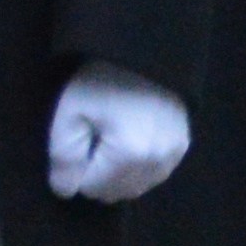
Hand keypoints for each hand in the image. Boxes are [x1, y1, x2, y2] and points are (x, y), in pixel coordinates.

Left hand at [44, 69, 191, 202]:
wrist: (142, 53)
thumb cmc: (101, 79)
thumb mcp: (70, 111)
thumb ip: (63, 155)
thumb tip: (64, 191)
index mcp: (129, 154)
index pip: (91, 188)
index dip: (77, 168)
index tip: (79, 140)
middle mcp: (156, 162)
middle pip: (114, 192)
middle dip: (97, 174)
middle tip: (94, 138)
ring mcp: (174, 156)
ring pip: (135, 188)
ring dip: (117, 175)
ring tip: (111, 138)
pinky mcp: (182, 147)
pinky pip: (154, 175)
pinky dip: (137, 168)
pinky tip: (130, 141)